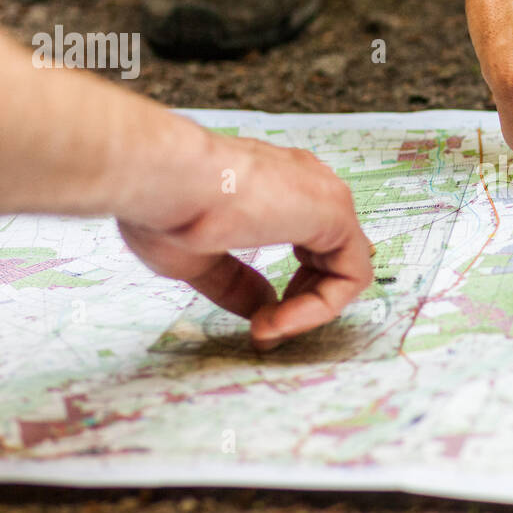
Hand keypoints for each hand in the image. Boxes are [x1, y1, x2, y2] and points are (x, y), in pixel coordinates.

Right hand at [118, 135, 372, 349]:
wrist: (161, 180)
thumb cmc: (166, 207)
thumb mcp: (201, 258)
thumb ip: (237, 282)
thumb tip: (263, 307)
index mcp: (275, 185)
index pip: (308, 243)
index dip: (290, 291)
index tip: (256, 324)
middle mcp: (306, 184)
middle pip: (329, 259)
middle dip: (301, 304)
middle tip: (263, 333)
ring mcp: (324, 195)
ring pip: (342, 270)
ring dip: (306, 311)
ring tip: (266, 330)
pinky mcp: (337, 212)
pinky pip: (352, 275)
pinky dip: (320, 308)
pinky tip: (279, 321)